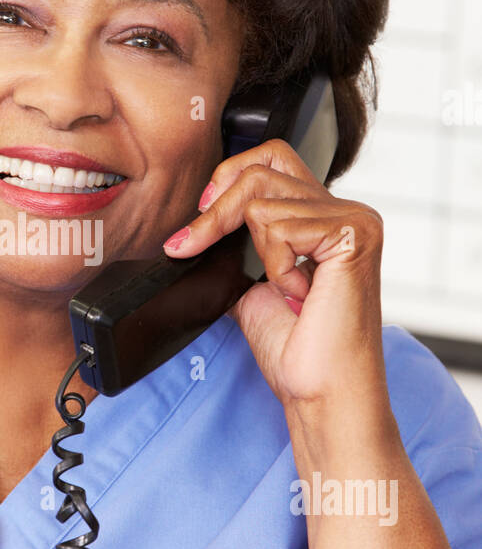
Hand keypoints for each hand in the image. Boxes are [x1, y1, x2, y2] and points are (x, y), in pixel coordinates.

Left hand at [163, 139, 388, 409]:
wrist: (321, 392)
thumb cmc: (297, 352)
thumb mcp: (252, 287)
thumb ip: (238, 247)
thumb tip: (194, 226)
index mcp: (326, 217)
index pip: (272, 156)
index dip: (228, 176)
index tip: (198, 216)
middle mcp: (347, 210)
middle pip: (262, 167)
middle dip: (216, 209)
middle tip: (192, 245)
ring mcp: (355, 219)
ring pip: (263, 199)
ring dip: (257, 252)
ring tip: (286, 291)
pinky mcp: (353, 234)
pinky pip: (281, 226)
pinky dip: (276, 266)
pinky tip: (301, 295)